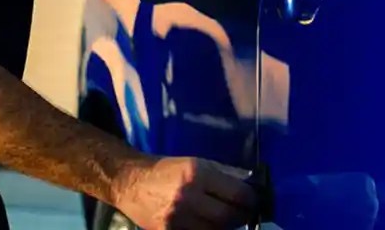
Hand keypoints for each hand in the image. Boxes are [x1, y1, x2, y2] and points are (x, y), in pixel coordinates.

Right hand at [113, 155, 257, 229]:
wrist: (130, 182)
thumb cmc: (166, 169)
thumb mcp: (196, 162)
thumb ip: (224, 173)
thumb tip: (249, 184)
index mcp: (197, 174)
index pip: (237, 194)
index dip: (251, 200)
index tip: (254, 201)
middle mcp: (188, 197)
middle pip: (228, 216)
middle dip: (241, 216)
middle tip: (244, 213)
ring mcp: (177, 219)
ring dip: (225, 227)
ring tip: (225, 219)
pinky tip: (207, 225)